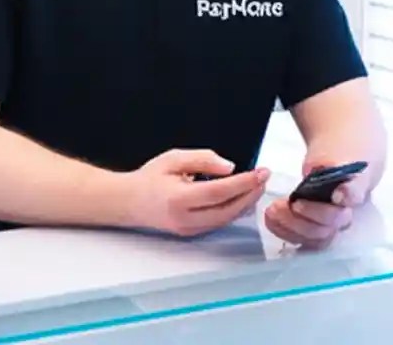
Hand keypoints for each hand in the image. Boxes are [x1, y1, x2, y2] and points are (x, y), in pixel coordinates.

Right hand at [125, 149, 268, 237]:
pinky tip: (242, 196)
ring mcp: (189, 230)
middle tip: (265, 177)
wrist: (128, 202)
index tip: (261, 172)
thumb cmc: (149, 178)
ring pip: (226, 219)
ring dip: (245, 203)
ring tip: (257, 185)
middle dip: (251, 194)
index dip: (244, 182)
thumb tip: (229, 167)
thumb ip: (202, 160)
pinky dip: (234, 209)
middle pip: (228, 210)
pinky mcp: (192, 233)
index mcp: (178, 199)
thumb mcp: (173, 159)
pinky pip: (219, 222)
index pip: (220, 192)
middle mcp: (185, 219)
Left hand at [263, 160, 368, 248]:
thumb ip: (320, 162)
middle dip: (311, 213)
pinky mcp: (317, 233)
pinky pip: (304, 240)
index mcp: (356, 186)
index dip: (348, 195)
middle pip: (335, 220)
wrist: (338, 163)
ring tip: (273, 210)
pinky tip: (271, 219)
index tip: (337, 194)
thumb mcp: (328, 151)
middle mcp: (348, 209)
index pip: (356, 193)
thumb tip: (312, 171)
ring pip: (319, 236)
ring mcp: (333, 225)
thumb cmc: (333, 156)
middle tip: (291, 201)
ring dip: (293, 226)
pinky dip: (285, 231)